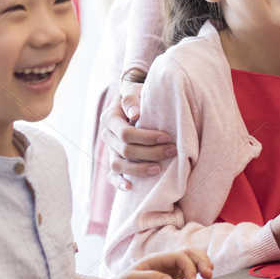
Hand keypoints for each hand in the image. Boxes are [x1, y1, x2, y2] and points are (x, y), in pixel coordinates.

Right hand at [102, 72, 176, 187]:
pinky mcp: (113, 161)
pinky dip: (119, 183)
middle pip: (125, 151)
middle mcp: (107, 136)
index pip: (126, 133)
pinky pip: (111, 176)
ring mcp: (109, 150)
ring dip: (139, 169)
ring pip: (118, 166)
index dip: (147, 137)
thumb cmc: (138, 95)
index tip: (167, 137)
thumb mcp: (135, 90)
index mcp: (110, 118)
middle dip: (150, 153)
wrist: (134, 101)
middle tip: (172, 151)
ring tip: (159, 169)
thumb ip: (133, 99)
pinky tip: (130, 187)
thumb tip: (135, 114)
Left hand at [109, 250, 212, 278]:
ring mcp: (170, 269)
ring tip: (210, 275)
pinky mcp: (173, 277)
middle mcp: (166, 261)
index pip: (180, 256)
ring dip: (203, 263)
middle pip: (190, 252)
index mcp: (156, 259)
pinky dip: (199, 271)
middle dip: (202, 260)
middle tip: (209, 275)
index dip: (189, 267)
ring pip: (193, 258)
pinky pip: (191, 270)